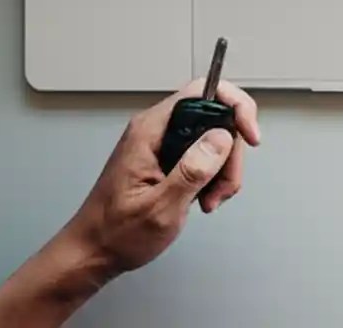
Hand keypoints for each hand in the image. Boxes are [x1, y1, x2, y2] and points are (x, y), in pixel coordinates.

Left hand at [63, 77, 261, 274]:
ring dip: (223, 170)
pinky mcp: (167, 158)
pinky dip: (213, 177)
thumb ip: (192, 170)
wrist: (93, 252)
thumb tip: (222, 137)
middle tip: (225, 187)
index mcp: (150, 131)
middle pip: (215, 118)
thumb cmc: (115, 233)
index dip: (234, 106)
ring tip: (210, 200)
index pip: (202, 92)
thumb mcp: (160, 207)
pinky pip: (204, 155)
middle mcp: (156, 130)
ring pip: (214, 139)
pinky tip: (203, 199)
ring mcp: (161, 143)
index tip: (249, 136)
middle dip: (230, 153)